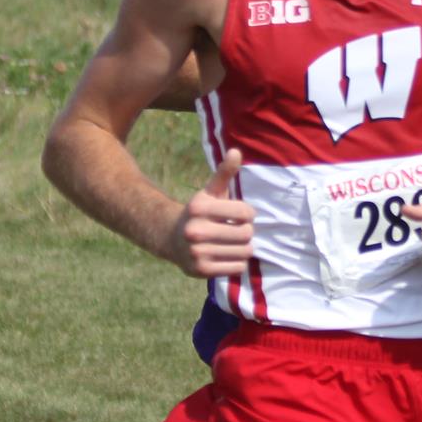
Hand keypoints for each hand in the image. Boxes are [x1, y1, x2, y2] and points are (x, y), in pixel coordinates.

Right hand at [171, 149, 254, 277]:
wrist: (173, 239)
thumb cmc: (201, 213)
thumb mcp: (211, 192)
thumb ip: (224, 172)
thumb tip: (236, 151)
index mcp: (199, 207)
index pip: (245, 212)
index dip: (248, 213)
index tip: (241, 214)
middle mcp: (195, 230)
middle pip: (246, 233)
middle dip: (247, 231)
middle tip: (238, 231)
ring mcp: (197, 251)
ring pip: (244, 251)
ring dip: (244, 248)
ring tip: (233, 243)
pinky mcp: (201, 270)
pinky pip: (238, 268)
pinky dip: (238, 262)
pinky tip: (227, 255)